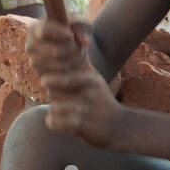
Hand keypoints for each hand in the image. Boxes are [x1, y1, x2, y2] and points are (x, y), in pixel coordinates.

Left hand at [27, 20, 122, 147]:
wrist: (119, 126)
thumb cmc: (101, 101)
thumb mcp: (95, 79)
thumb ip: (82, 64)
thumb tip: (73, 43)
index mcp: (90, 78)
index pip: (60, 72)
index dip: (51, 77)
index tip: (50, 83)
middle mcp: (88, 91)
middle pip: (52, 88)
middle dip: (51, 94)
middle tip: (57, 99)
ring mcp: (85, 108)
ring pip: (53, 105)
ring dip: (52, 110)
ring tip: (58, 112)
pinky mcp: (81, 125)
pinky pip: (54, 121)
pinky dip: (52, 123)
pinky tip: (57, 122)